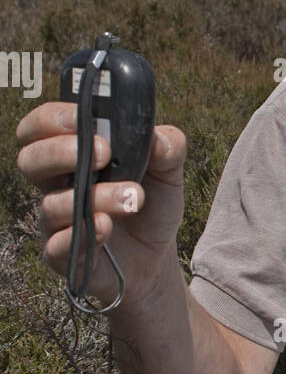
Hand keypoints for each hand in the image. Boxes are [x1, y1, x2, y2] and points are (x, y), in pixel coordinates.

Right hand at [15, 102, 187, 308]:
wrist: (156, 256)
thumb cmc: (150, 204)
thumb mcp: (168, 171)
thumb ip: (168, 148)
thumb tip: (158, 139)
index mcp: (73, 154)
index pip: (40, 127)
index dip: (52, 118)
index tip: (84, 117)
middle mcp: (56, 185)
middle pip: (29, 160)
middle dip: (59, 151)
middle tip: (103, 152)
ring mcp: (57, 222)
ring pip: (52, 204)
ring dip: (95, 196)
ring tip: (133, 197)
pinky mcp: (64, 256)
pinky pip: (58, 246)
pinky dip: (82, 234)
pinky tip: (106, 225)